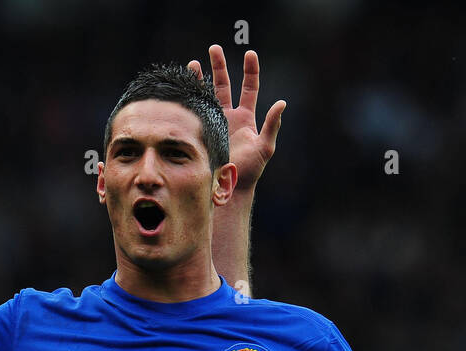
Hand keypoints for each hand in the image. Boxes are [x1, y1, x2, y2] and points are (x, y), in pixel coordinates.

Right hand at [188, 45, 284, 190]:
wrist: (228, 186)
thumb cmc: (251, 169)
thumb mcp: (265, 147)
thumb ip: (272, 125)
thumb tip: (282, 102)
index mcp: (246, 117)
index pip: (249, 87)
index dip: (250, 70)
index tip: (249, 54)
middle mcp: (229, 116)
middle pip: (224, 85)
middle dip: (219, 66)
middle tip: (214, 49)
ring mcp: (213, 122)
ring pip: (206, 95)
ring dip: (200, 79)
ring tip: (191, 64)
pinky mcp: (200, 130)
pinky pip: (194, 110)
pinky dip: (189, 98)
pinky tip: (183, 87)